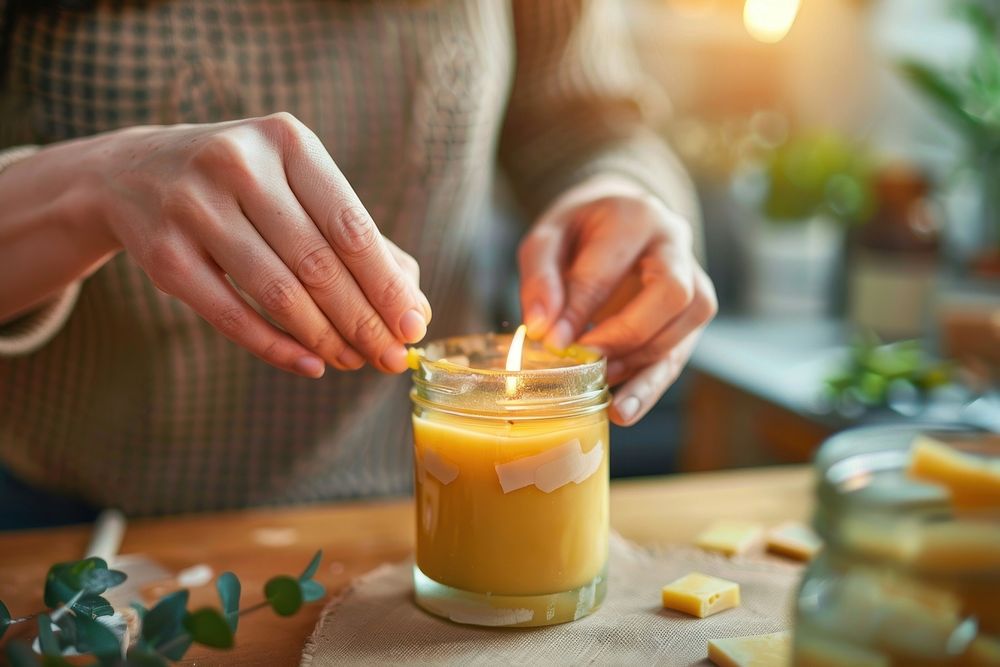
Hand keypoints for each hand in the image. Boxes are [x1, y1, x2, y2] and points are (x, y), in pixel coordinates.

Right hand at [88, 113, 429, 376]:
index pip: (351, 227)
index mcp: (287, 141)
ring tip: (355, 361)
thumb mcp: (298, 185)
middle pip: (318, 264)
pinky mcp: (162, 255)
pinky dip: (277, 348)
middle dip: (363, 320)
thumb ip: (356, 238)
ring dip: (325, 338)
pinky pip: (231, 316)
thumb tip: (413, 304)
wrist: (133, 173)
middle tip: (391, 357)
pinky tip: (310, 365)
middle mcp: (238, 165)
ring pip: (278, 293)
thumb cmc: (245, 184)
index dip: (387, 285)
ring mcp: (193, 208)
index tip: (414, 326)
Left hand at [518, 176, 716, 425]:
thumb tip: (541, 329)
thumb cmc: (578, 231)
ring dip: (642, 363)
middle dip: (626, 334)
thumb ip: (539, 278)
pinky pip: (680, 352)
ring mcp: (693, 277)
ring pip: (686, 326)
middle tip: (586, 359)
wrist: (616, 218)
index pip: (611, 268)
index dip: (580, 310)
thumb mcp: (546, 239)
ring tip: (599, 388)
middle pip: (672, 294)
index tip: (552, 343)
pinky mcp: (691, 314)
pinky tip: (622, 408)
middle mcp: (675, 243)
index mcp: (636, 216)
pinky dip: (650, 384)